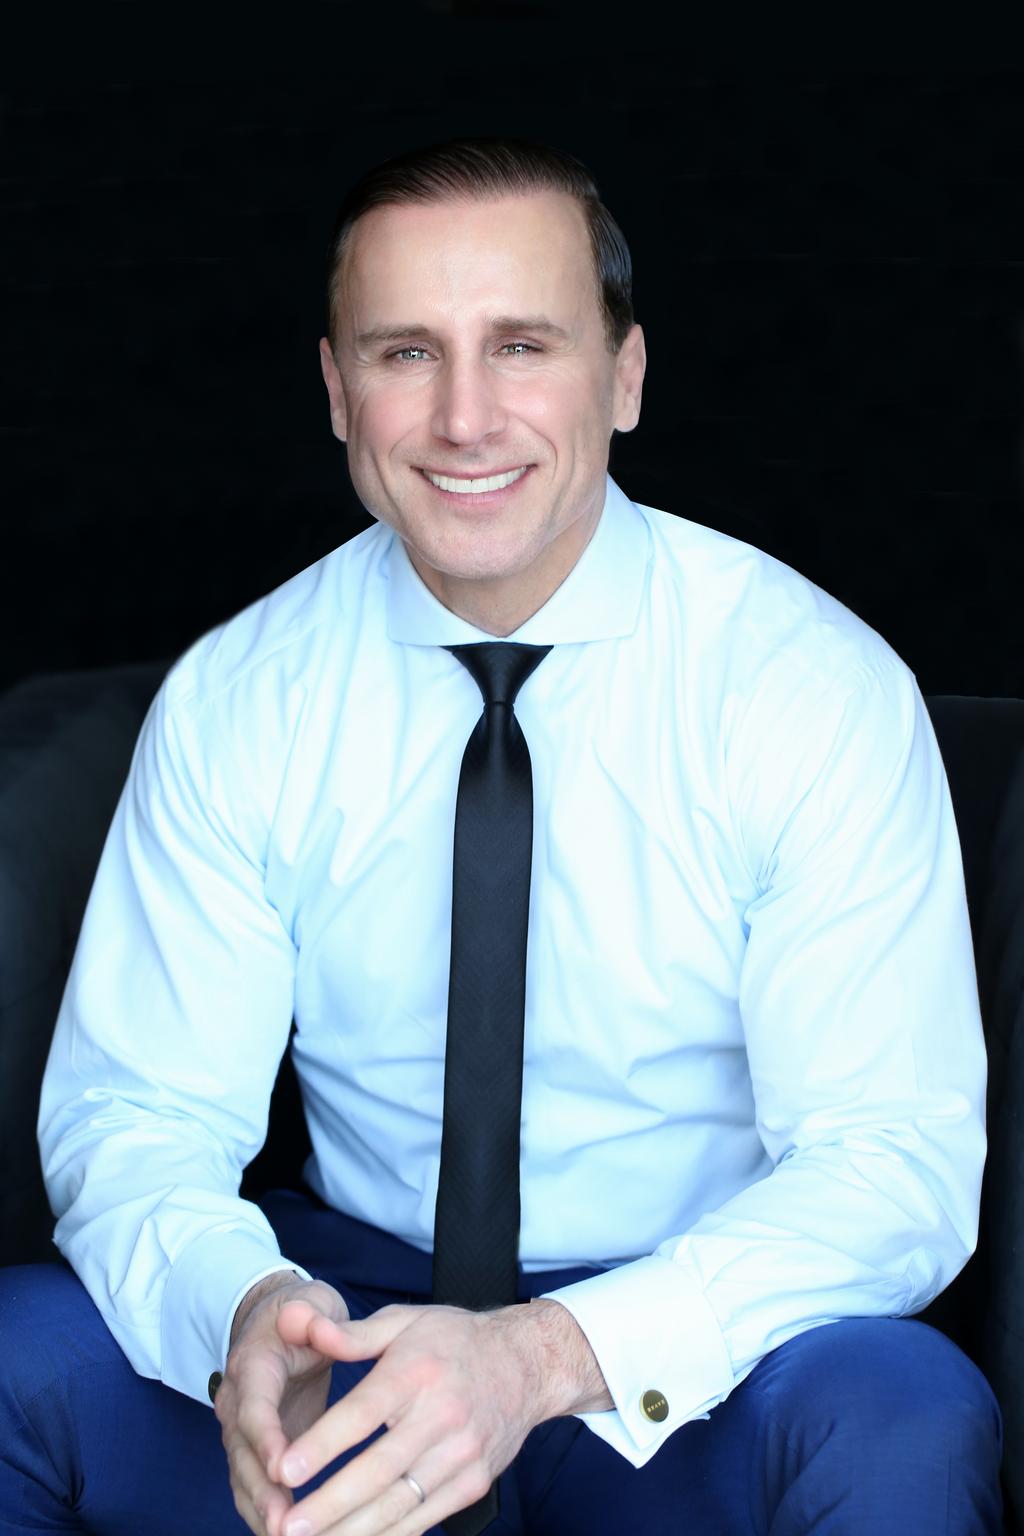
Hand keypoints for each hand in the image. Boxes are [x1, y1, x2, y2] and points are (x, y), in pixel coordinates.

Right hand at [212, 1272, 352, 1535]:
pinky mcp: (255, 1452)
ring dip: (264, 1516)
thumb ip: (311, 1313)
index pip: (254, 1407)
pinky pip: (255, 1490)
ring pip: (244, 1482)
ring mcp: (242, 1433)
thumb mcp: (314, 1301)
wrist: (281, 1323)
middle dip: (263, 1496)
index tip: (283, 1469)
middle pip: (243, 1456)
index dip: (266, 1439)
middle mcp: (238, 1404)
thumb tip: (301, 1319)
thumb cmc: (305, 1313)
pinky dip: (268, 1518)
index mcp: (254, 1366)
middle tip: (285, 1529)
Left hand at [268, 1297, 611, 1535]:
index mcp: (418, 1371)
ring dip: (352, 1531)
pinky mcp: (473, 1483)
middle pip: (379, 1470)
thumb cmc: (455, 1340)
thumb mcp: (406, 1322)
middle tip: (285, 1526)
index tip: (283, 1469)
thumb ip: (353, 1333)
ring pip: (400, 1504)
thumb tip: (305, 1324)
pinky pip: (423, 1519)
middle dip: (329, 1504)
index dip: (323, 1444)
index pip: (364, 1412)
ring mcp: (462, 1455)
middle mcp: (443, 1415)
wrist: (527, 1364)